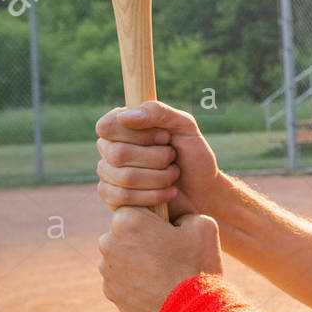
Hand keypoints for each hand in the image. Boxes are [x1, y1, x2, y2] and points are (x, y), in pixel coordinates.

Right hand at [95, 101, 220, 219]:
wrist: (203, 191)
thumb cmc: (193, 155)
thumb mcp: (185, 126)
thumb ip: (158, 112)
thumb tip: (124, 116)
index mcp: (122, 126)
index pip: (107, 127)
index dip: (139, 135)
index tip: (166, 138)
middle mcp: (109, 148)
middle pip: (117, 154)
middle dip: (157, 158)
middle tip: (173, 158)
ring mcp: (108, 174)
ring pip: (124, 177)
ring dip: (160, 178)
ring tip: (174, 175)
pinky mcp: (113, 198)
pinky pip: (122, 198)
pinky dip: (154, 195)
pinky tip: (168, 192)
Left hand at [98, 208, 222, 311]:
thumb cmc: (197, 265)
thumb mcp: (203, 225)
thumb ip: (182, 213)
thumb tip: (173, 220)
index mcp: (128, 221)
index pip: (135, 208)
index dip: (154, 218)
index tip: (167, 229)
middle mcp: (108, 243)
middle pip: (124, 232)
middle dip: (142, 238)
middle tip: (169, 251)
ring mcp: (106, 270)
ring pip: (122, 256)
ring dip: (138, 260)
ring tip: (165, 273)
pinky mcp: (110, 292)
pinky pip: (122, 279)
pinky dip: (137, 281)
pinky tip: (159, 287)